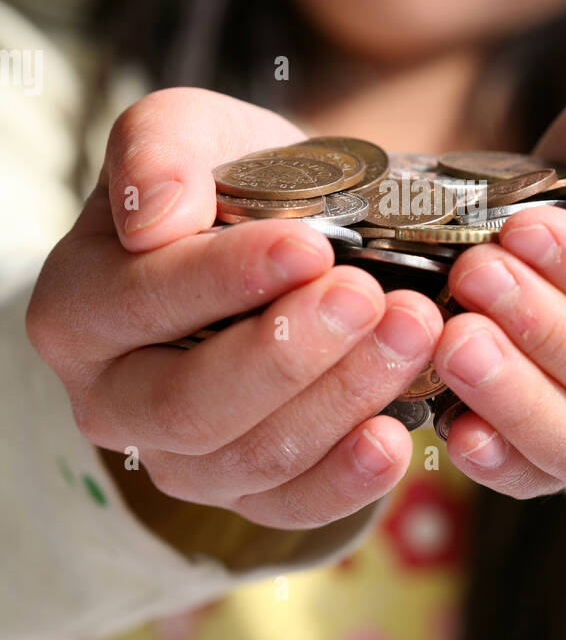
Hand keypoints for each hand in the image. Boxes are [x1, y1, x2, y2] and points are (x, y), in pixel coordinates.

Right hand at [26, 88, 442, 528]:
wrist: (292, 232)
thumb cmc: (229, 181)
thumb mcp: (190, 130)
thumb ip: (156, 147)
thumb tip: (155, 218)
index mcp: (79, 307)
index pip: (142, 302)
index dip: (226, 279)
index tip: (311, 246)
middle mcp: (113, 399)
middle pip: (191, 406)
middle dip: (290, 354)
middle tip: (372, 298)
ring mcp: (180, 458)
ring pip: (252, 459)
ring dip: (340, 401)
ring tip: (413, 336)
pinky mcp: (248, 494)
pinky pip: (292, 508)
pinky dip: (349, 480)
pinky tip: (399, 434)